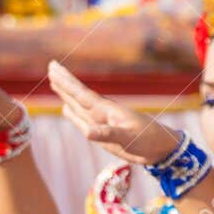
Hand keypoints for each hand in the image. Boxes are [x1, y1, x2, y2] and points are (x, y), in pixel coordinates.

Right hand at [46, 60, 182, 165]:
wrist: (161, 149)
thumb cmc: (148, 140)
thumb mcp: (129, 138)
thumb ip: (108, 134)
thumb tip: (87, 132)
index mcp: (107, 110)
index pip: (82, 93)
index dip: (67, 82)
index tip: (54, 67)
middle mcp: (102, 113)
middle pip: (78, 94)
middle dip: (64, 81)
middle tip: (51, 65)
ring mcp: (102, 122)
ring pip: (79, 105)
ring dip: (66, 94)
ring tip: (55, 82)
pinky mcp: (103, 132)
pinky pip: (83, 119)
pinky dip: (72, 112)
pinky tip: (67, 108)